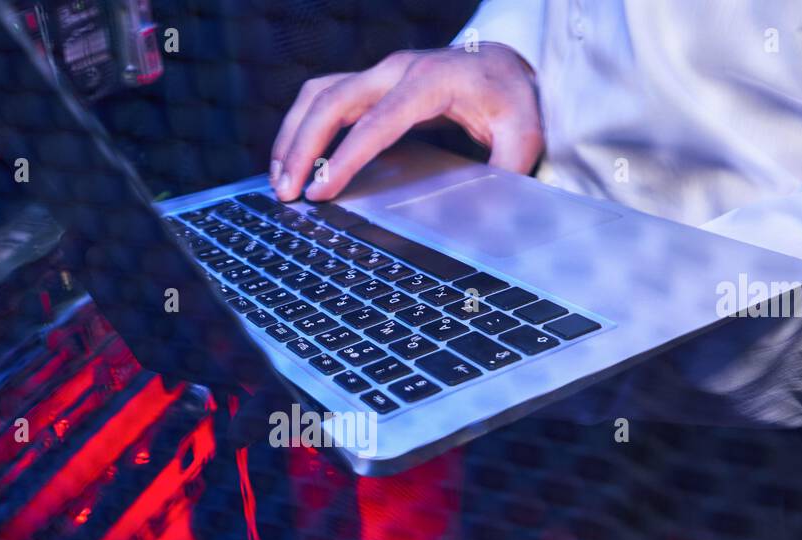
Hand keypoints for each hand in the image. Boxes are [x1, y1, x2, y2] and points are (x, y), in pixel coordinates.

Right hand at [270, 43, 542, 202]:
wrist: (503, 66)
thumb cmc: (512, 101)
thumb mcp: (523, 135)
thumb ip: (507, 168)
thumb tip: (489, 212)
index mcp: (431, 81)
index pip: (377, 122)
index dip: (345, 158)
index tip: (321, 191)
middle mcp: (396, 71)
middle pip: (332, 101)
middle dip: (302, 147)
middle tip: (286, 194)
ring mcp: (378, 74)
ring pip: (317, 95)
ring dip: (291, 136)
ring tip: (278, 182)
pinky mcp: (368, 84)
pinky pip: (321, 98)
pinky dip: (299, 127)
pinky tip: (290, 161)